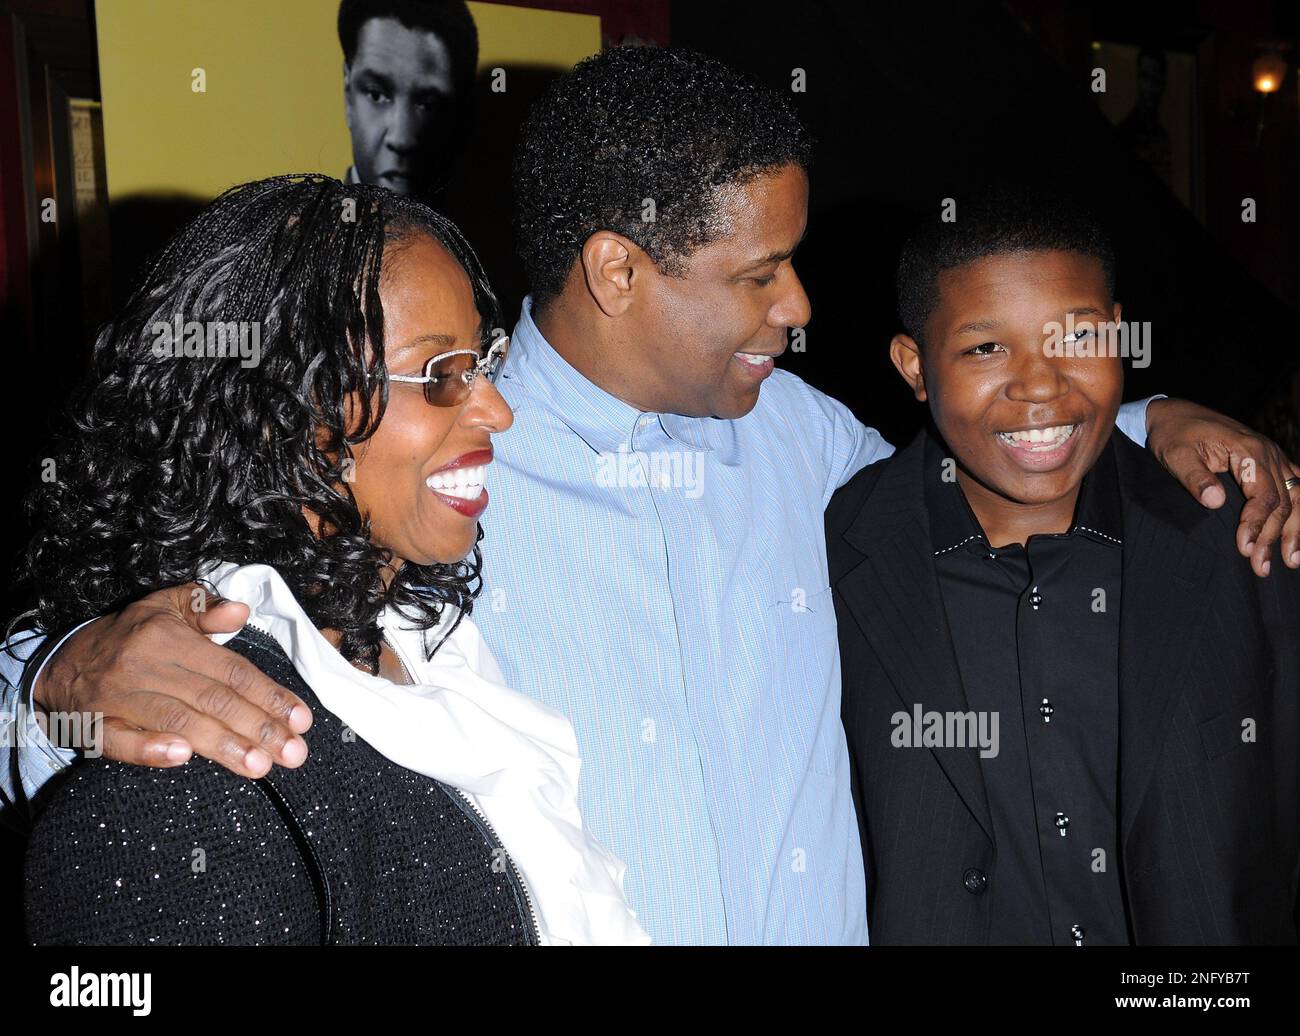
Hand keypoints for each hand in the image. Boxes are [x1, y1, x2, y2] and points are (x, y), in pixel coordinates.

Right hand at [32, 584, 312, 776]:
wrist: (61, 661)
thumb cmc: (130, 636)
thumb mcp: (166, 608)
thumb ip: (205, 609)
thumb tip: (240, 610)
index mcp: (169, 637)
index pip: (232, 671)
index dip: (270, 695)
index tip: (302, 720)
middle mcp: (146, 665)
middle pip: (213, 699)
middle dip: (258, 728)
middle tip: (294, 753)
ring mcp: (118, 697)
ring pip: (178, 721)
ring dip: (222, 746)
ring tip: (260, 766)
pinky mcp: (94, 725)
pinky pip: (121, 741)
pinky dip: (151, 749)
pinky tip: (183, 758)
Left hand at [1146, 398, 1299, 576]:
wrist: (1175, 414)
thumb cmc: (1173, 435)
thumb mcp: (1175, 455)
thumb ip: (1195, 478)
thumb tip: (1216, 502)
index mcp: (1247, 450)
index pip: (1263, 496)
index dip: (1256, 524)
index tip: (1244, 549)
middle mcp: (1268, 452)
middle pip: (1282, 501)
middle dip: (1273, 537)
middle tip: (1260, 567)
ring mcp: (1273, 456)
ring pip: (1297, 496)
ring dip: (1295, 529)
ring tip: (1291, 561)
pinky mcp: (1271, 462)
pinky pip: (1297, 486)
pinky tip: (1299, 534)